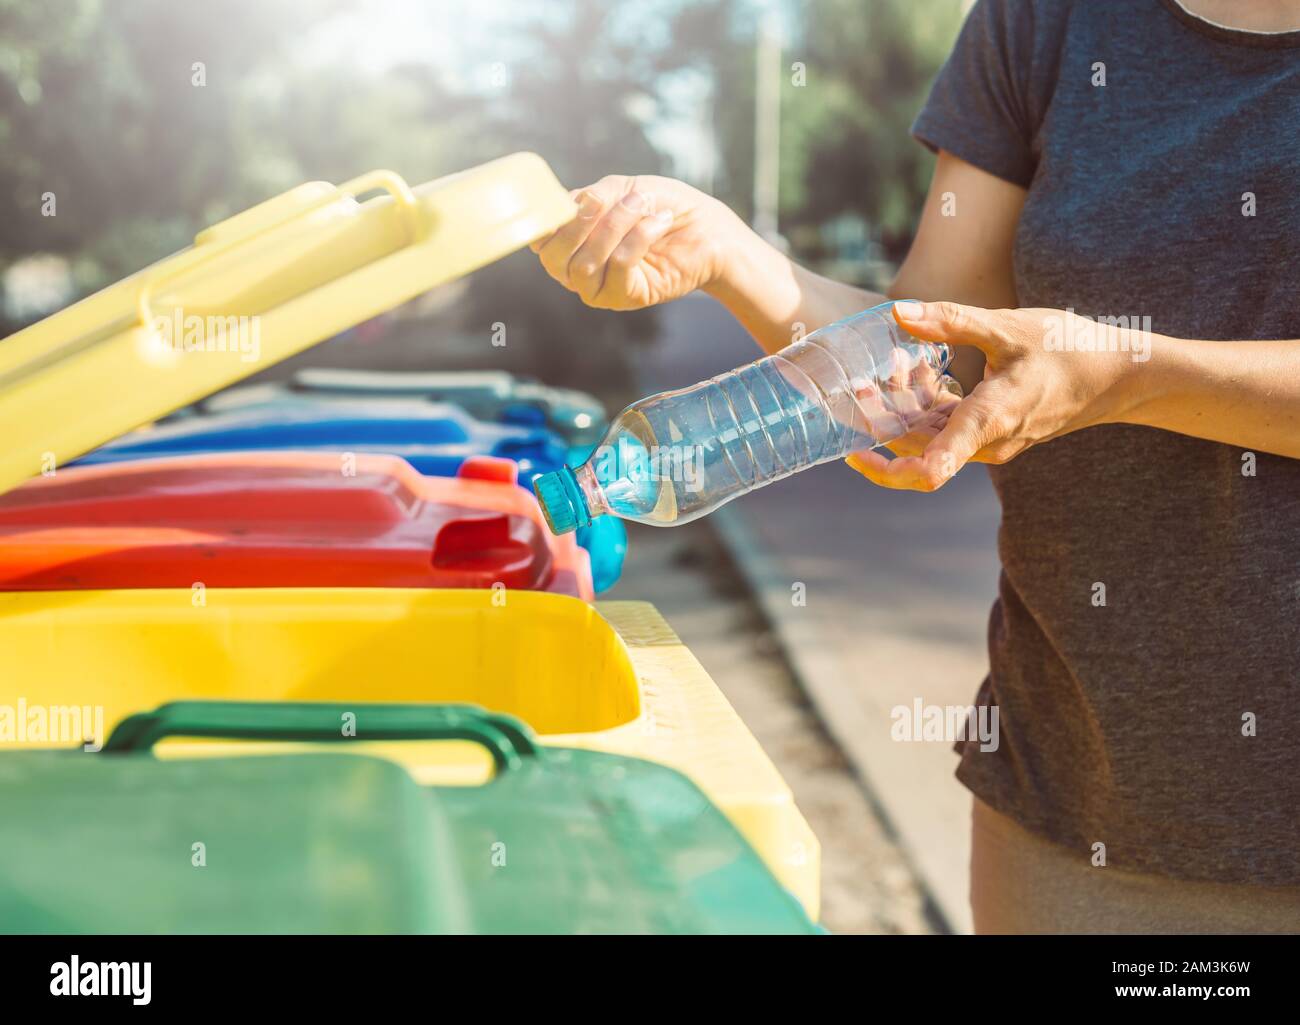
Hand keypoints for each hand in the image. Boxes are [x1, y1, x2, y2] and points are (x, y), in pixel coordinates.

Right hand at [530, 174, 745, 309]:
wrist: (706, 227)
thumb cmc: (660, 204)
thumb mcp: (622, 189)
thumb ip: (591, 197)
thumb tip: (568, 207)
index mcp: (569, 241)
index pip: (538, 240)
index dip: (547, 220)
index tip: (571, 198)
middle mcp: (576, 269)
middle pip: (553, 257)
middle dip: (579, 223)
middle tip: (607, 199)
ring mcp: (598, 288)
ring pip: (585, 264)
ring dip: (614, 226)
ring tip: (642, 204)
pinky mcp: (624, 298)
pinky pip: (618, 267)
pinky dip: (638, 238)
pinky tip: (658, 222)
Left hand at [847, 301, 1143, 490]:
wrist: (1120, 375)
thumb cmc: (1071, 348)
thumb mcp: (1008, 326)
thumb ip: (950, 321)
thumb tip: (898, 311)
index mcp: (987, 422)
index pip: (931, 469)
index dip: (886, 470)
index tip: (855, 454)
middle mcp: (985, 442)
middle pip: (916, 449)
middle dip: (880, 422)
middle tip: (857, 385)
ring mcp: (988, 441)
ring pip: (929, 436)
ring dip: (901, 409)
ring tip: (886, 368)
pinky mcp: (990, 432)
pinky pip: (947, 427)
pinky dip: (926, 404)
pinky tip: (918, 369)